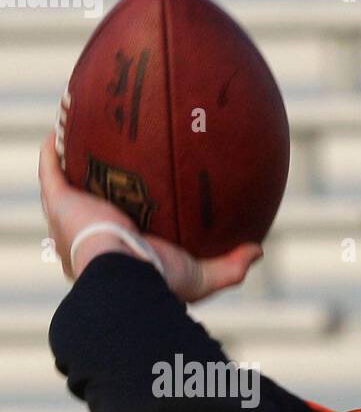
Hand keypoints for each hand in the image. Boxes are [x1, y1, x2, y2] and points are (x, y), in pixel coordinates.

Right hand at [38, 131, 261, 300]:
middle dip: (99, 186)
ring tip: (83, 136)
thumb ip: (231, 265)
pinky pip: (51, 170)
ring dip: (73, 163)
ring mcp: (72, 219)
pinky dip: (53, 150)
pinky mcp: (60, 202)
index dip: (129, 215)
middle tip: (115, 163)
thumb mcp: (201, 277)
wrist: (125, 275)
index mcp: (121, 254)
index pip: (124, 233)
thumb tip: (257, 249)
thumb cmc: (159, 280)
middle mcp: (92, 237)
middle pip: (94, 206)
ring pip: (69, 185)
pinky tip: (59, 130)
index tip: (144, 196)